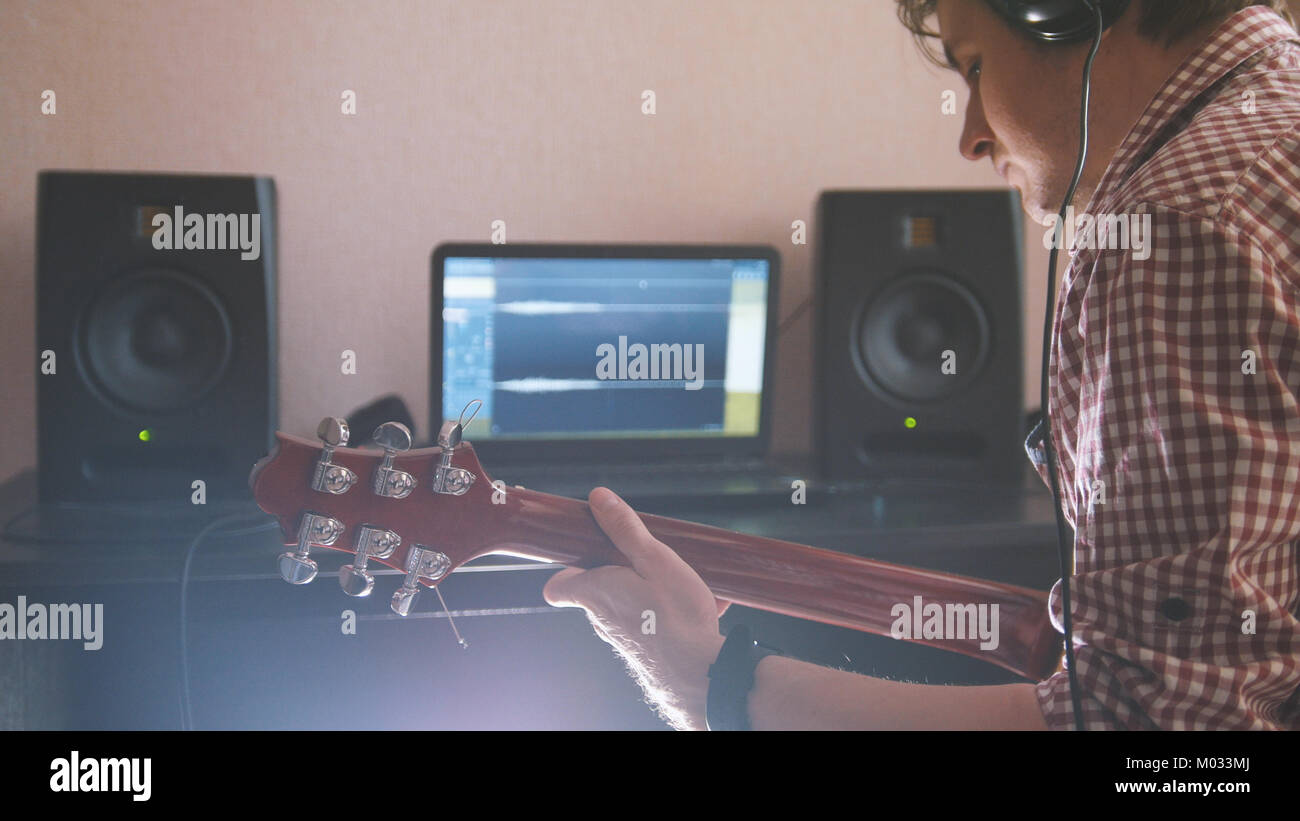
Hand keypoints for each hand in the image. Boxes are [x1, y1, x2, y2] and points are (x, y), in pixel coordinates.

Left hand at [542, 487, 727, 729]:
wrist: (701, 674)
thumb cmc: (675, 615)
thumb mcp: (654, 558)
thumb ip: (625, 528)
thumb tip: (598, 497)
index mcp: (595, 592)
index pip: (557, 586)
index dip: (567, 569)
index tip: (587, 552)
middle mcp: (602, 619)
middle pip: (599, 589)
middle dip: (622, 570)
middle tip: (651, 557)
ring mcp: (624, 638)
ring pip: (631, 605)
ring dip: (653, 590)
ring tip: (689, 581)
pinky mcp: (648, 652)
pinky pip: (655, 623)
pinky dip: (674, 613)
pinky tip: (708, 605)